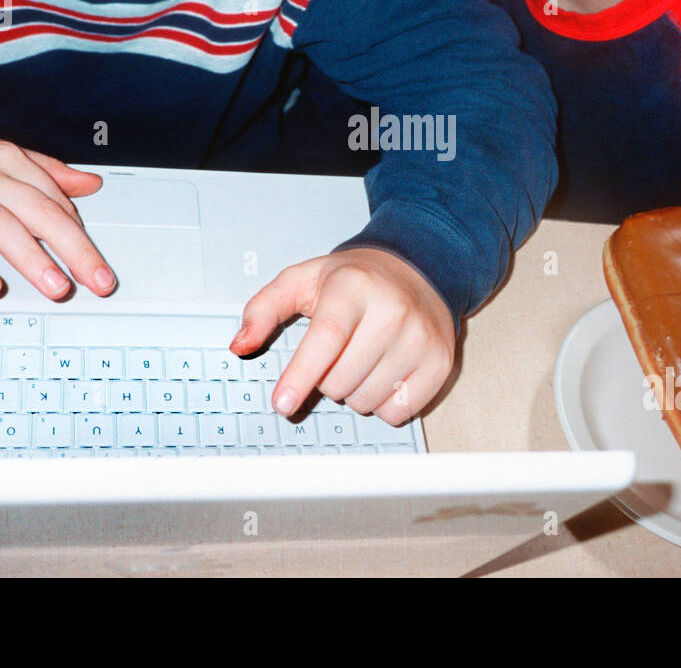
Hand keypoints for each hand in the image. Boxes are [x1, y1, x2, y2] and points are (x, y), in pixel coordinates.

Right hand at [0, 122, 115, 298]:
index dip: (80, 231)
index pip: (52, 196)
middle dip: (74, 249)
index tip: (101, 262)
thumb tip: (89, 185)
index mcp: (2, 157)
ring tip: (58, 288)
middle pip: (36, 211)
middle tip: (98, 280)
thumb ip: (42, 171)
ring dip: (32, 258)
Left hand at [231, 248, 455, 424]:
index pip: (326, 338)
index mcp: (353, 286)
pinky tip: (386, 371)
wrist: (418, 269)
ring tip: (363, 357)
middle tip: (338, 350)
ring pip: (366, 400)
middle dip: (327, 377)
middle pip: (339, 380)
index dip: (301, 375)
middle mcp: (393, 310)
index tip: (283, 402)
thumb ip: (264, 309)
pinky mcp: (439, 363)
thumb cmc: (356, 280)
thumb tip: (241, 344)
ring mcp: (420, 338)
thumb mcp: (303, 280)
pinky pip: (397, 411)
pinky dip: (384, 402)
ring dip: (354, 391)